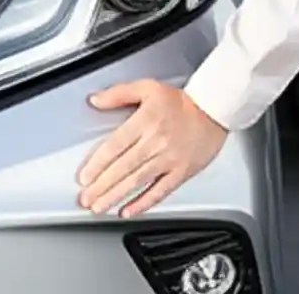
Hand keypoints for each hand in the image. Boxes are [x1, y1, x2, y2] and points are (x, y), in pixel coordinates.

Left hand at [76, 79, 228, 217]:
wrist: (214, 110)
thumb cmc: (181, 101)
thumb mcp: (147, 87)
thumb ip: (118, 94)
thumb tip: (95, 100)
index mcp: (145, 122)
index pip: (115, 146)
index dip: (97, 164)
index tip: (84, 177)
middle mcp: (156, 143)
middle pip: (123, 168)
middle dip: (101, 186)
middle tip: (85, 199)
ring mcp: (169, 160)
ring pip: (138, 181)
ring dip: (116, 196)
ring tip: (100, 207)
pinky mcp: (182, 172)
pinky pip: (160, 191)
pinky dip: (143, 203)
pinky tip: (128, 211)